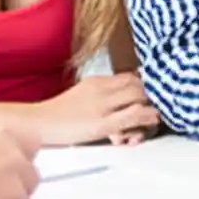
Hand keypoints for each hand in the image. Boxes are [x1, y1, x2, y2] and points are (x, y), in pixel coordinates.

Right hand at [33, 72, 158, 145]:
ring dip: (152, 103)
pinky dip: (147, 115)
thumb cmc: (58, 113)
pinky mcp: (102, 123)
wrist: (39, 122)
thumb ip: (100, 94)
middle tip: (158, 101)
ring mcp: (102, 105)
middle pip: (136, 83)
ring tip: (158, 111)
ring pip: (138, 95)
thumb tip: (118, 101)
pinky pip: (132, 114)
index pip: (128, 76)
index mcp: (95, 81)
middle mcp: (101, 89)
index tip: (151, 91)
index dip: (143, 83)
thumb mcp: (81, 95)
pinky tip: (153, 118)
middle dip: (151, 92)